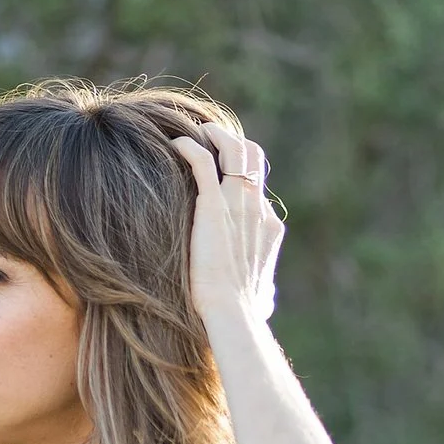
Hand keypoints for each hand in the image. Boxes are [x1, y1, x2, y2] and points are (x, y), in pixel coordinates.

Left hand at [170, 120, 283, 327]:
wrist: (231, 310)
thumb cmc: (242, 312)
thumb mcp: (262, 297)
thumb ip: (265, 291)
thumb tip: (267, 302)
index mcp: (268, 226)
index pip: (258, 188)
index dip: (241, 174)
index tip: (220, 171)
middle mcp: (257, 207)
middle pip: (253, 159)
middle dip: (235, 143)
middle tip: (210, 138)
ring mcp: (237, 202)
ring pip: (233, 150)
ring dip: (216, 136)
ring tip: (197, 130)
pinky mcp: (213, 204)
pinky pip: (202, 161)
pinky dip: (190, 147)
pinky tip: (175, 144)